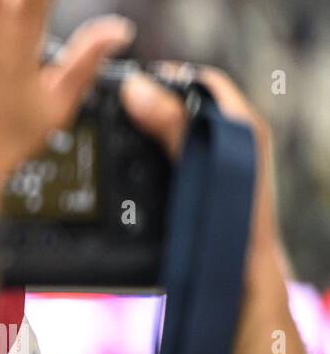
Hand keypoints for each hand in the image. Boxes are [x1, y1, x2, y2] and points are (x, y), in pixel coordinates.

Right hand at [121, 65, 284, 274]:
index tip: (128, 83)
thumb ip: (173, 124)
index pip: (201, 81)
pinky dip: (145, 158)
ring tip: (113, 134)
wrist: (234, 278)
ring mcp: (213, 165)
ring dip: (144, 133)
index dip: (165, 76)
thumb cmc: (228, 226)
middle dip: (148, 105)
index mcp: (242, 125)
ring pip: (171, 133)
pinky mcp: (196, 186)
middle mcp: (230, 141)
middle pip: (181, 105)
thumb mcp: (198, 164)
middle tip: (112, 109)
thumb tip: (136, 89)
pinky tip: (124, 166)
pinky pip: (165, 159)